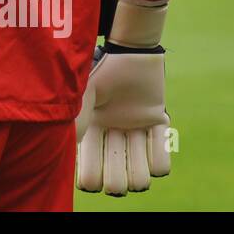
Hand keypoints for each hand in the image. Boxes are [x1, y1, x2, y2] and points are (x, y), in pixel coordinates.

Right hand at [76, 0, 170, 195]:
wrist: (133, 51)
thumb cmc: (104, 68)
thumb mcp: (84, 93)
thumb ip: (78, 119)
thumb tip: (72, 147)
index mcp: (90, 130)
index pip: (89, 172)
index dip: (90, 180)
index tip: (92, 181)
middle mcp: (112, 135)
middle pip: (116, 181)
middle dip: (116, 182)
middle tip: (117, 175)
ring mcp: (135, 131)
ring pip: (140, 176)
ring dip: (137, 173)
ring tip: (134, 154)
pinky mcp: (156, 124)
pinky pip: (162, 162)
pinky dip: (158, 160)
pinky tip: (150, 141)